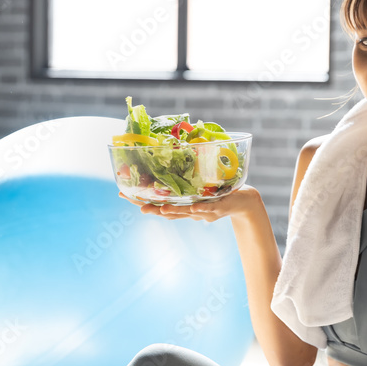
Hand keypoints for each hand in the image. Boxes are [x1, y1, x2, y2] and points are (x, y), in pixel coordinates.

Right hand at [118, 186, 258, 222]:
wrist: (244, 203)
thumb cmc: (219, 192)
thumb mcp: (199, 184)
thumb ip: (185, 175)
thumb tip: (170, 153)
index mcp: (182, 204)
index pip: (157, 202)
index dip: (140, 199)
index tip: (122, 192)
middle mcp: (189, 210)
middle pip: (166, 212)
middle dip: (150, 208)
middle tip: (134, 203)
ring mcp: (204, 211)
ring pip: (185, 212)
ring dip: (172, 211)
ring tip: (160, 209)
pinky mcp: (219, 207)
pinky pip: (209, 208)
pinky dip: (200, 208)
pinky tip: (193, 207)